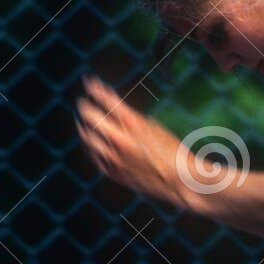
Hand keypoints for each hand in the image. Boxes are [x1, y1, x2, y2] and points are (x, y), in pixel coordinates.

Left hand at [74, 76, 184, 205]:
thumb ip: (132, 121)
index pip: (108, 101)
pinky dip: (92, 148)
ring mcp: (116, 158)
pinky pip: (95, 157)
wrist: (181, 181)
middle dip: (86, 108)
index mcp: (134, 124)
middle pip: (92, 118)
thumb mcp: (155, 128)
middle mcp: (122, 140)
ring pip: (88, 139)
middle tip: (82, 104)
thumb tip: (114, 116)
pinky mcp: (115, 173)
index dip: (97, 89)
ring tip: (83, 124)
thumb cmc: (174, 152)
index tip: (90, 82)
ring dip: (85, 128)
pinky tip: (92, 146)